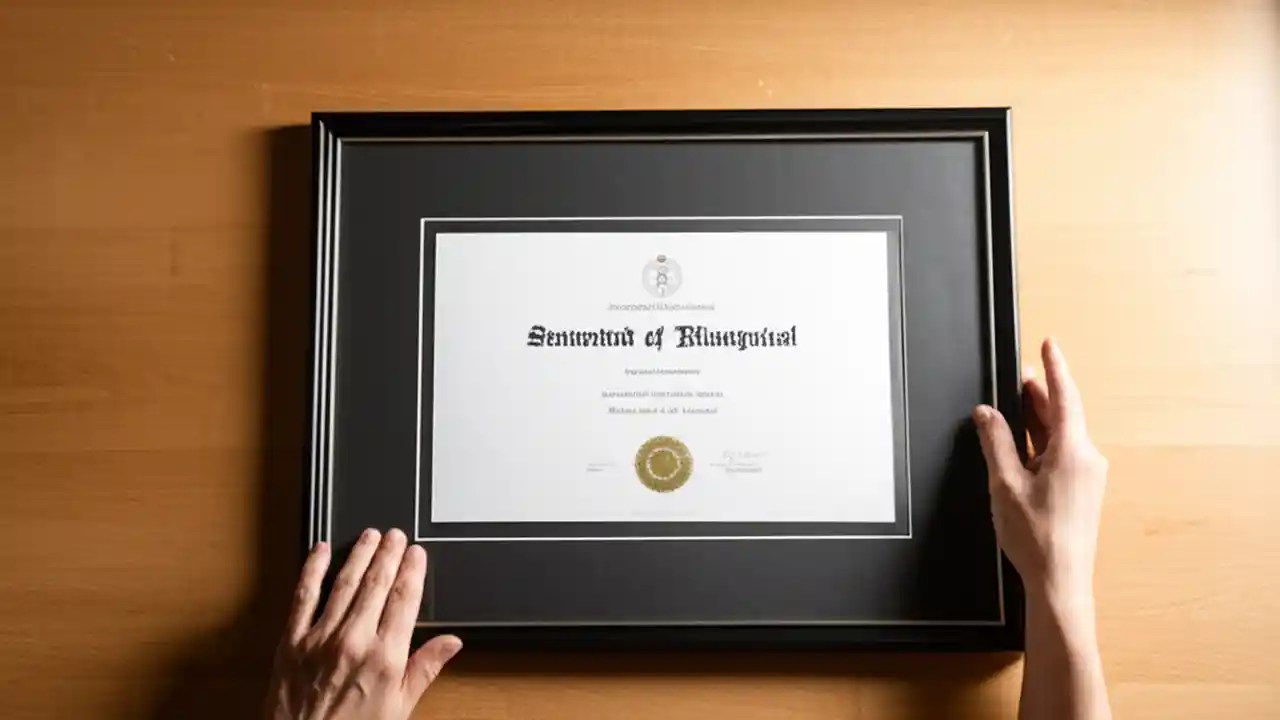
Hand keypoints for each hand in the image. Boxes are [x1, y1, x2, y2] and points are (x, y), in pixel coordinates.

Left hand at [263, 528, 461, 719]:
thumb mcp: (400, 708)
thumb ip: (425, 669)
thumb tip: (451, 643)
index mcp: (385, 657)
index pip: (405, 599)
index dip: (412, 570)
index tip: (417, 553)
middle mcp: (353, 641)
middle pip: (376, 584)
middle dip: (388, 554)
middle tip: (396, 535)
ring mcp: (320, 638)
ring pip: (344, 583)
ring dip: (359, 555)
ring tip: (370, 536)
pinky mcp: (292, 642)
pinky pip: (303, 596)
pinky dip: (312, 570)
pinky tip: (321, 551)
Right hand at [973, 338, 1108, 603]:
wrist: (1060, 581)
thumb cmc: (1035, 537)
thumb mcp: (1005, 483)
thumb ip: (996, 442)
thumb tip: (986, 413)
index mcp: (1073, 451)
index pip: (1064, 396)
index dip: (1055, 367)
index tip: (1049, 343)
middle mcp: (1087, 458)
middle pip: (1062, 414)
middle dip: (1040, 392)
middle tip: (1020, 372)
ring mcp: (1087, 475)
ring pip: (1061, 434)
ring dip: (1038, 418)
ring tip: (1016, 403)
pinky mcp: (1081, 490)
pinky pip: (1062, 453)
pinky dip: (1041, 441)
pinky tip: (1021, 445)